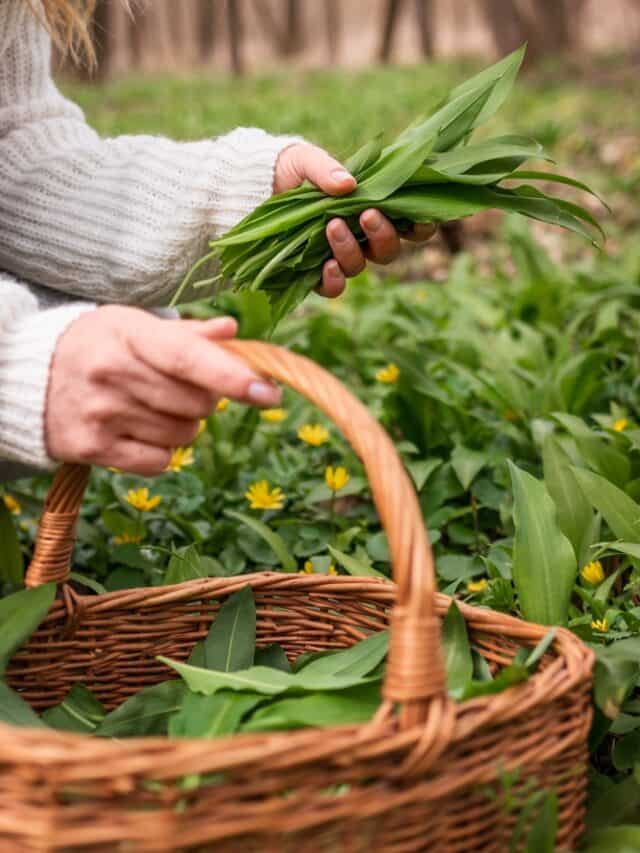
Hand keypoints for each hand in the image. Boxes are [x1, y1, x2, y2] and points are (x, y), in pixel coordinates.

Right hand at [45, 307, 279, 474]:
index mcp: (128, 335)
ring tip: (153, 407)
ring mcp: (100, 414)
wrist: (28, 377)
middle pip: (197, 404)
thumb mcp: (135, 326)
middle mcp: (111, 374)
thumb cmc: (99, 346)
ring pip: (184, 435)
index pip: (188, 359)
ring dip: (183, 425)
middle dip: (205, 400)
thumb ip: (188, 334)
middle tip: (180, 388)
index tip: (267, 392)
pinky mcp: (93, 449)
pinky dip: (161, 451)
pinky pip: (159, 461)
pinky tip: (139, 430)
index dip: (231, 377)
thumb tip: (233, 332)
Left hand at [274, 142, 435, 297]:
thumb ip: (326, 168)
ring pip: (360, 266)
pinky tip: (327, 266)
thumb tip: (348, 184)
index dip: (421, 226)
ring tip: (332, 226)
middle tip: (367, 214)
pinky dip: (334, 280)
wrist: (250, 189)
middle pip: (388, 250)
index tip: (419, 217)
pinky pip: (333, 287)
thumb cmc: (287, 169)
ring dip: (351, 249)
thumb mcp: (304, 158)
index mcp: (370, 207)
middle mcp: (360, 237)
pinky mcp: (313, 273)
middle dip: (383, 235)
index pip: (409, 224)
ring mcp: (338, 257)